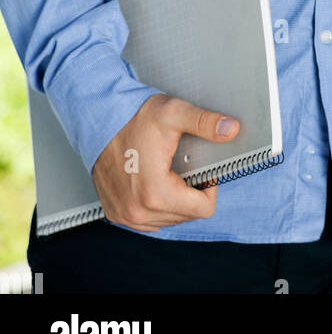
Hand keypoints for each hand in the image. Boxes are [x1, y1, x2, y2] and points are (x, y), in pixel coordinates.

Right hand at [91, 93, 238, 230]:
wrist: (98, 119)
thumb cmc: (132, 118)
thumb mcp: (174, 113)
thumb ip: (205, 123)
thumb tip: (230, 129)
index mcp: (155, 193)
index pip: (203, 209)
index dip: (209, 186)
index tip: (202, 169)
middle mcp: (138, 212)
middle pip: (187, 215)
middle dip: (191, 191)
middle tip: (183, 165)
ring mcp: (126, 216)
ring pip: (169, 219)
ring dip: (175, 199)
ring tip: (167, 172)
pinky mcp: (117, 214)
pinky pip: (150, 220)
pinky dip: (157, 204)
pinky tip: (154, 181)